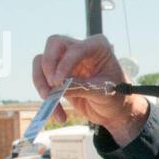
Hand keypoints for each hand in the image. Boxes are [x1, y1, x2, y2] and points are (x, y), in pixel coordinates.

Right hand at [32, 33, 148, 145]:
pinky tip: (59, 114)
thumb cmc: (117, 96)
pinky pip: (41, 80)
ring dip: (41, 82)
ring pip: (41, 60)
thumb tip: (57, 87)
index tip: (58, 82)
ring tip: (49, 101)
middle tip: (51, 84)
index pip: (75, 48)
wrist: (115, 111)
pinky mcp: (57, 76)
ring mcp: (66, 61)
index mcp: (97, 46)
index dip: (64, 64)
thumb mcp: (103, 92)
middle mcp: (79, 49)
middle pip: (53, 44)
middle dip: (48, 64)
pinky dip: (45, 96)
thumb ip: (81, 87)